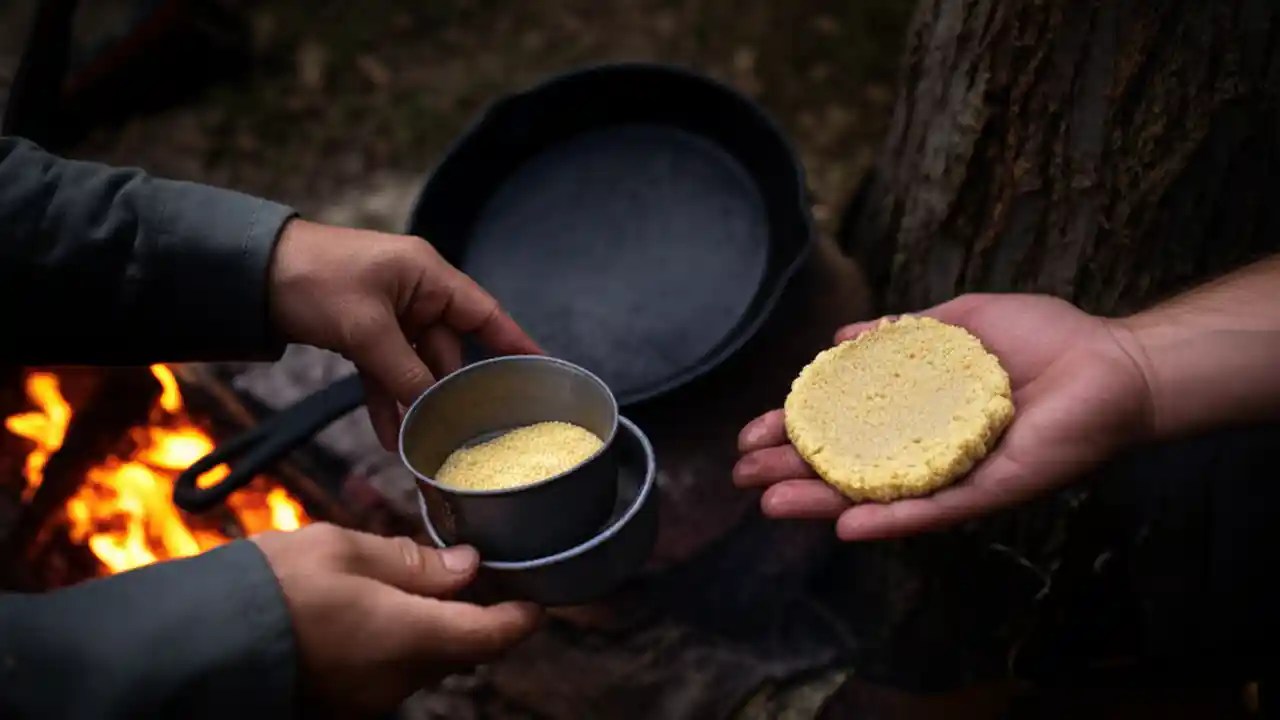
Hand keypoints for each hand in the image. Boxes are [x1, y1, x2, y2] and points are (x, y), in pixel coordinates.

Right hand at [252, 524, 540, 717]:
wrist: (193, 643)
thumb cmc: (271, 588)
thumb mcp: (345, 550)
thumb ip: (412, 562)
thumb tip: (465, 567)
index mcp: (412, 638)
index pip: (494, 636)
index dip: (521, 615)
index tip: (536, 598)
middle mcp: (399, 680)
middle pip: (458, 648)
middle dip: (469, 612)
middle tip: (466, 569)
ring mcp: (368, 700)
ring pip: (421, 660)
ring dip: (428, 626)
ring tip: (407, 581)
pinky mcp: (339, 704)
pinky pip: (385, 672)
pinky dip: (392, 642)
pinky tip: (367, 610)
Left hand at [267, 220, 542, 448]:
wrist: (250, 272)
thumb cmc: (313, 279)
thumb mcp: (365, 329)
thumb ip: (404, 372)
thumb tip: (431, 412)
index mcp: (428, 276)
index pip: (485, 314)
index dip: (515, 343)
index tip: (542, 371)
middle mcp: (416, 293)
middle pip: (447, 351)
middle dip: (448, 393)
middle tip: (459, 435)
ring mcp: (390, 314)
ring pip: (415, 367)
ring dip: (414, 404)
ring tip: (419, 447)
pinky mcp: (363, 331)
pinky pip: (386, 371)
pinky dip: (388, 399)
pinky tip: (390, 434)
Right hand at [733, 294, 1153, 540]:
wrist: (1112, 364)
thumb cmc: (1045, 339)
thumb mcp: (959, 322)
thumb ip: (903, 330)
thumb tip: (842, 338)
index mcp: (916, 413)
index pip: (843, 426)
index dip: (796, 429)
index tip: (753, 433)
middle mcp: (926, 450)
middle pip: (846, 467)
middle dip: (791, 472)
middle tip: (744, 475)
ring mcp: (953, 475)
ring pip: (875, 497)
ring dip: (822, 503)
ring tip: (771, 504)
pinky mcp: (986, 491)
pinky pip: (932, 512)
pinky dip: (890, 521)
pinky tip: (846, 527)